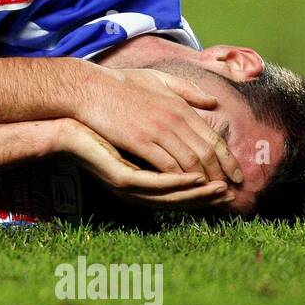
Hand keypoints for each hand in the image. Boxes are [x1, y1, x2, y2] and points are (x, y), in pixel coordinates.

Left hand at [51, 119, 235, 210]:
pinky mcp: (120, 177)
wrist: (69, 112)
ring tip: (222, 188)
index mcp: (143, 175)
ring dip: (198, 193)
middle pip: (180, 196)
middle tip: (234, 189)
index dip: (209, 181)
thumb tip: (206, 108)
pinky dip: (176, 184)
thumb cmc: (104, 114)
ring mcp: (128, 184)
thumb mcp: (143, 119)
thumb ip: (172, 120)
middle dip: (208, 193)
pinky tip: (196, 180)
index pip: (182, 184)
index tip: (233, 177)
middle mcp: (136, 186)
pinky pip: (153, 184)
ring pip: (169, 196)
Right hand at [73, 66, 242, 184]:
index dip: (228, 159)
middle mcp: (175, 118)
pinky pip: (166, 165)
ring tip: (212, 196)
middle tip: (230, 192)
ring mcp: (158, 130)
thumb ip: (188, 91)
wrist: (90, 87)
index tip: (237, 175)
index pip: (214, 138)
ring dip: (203, 181)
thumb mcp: (160, 79)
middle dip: (222, 175)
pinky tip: (184, 190)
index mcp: (181, 106)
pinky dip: (179, 179)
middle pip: (207, 153)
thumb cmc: (121, 83)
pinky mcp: (140, 140)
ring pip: (190, 162)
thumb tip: (213, 103)